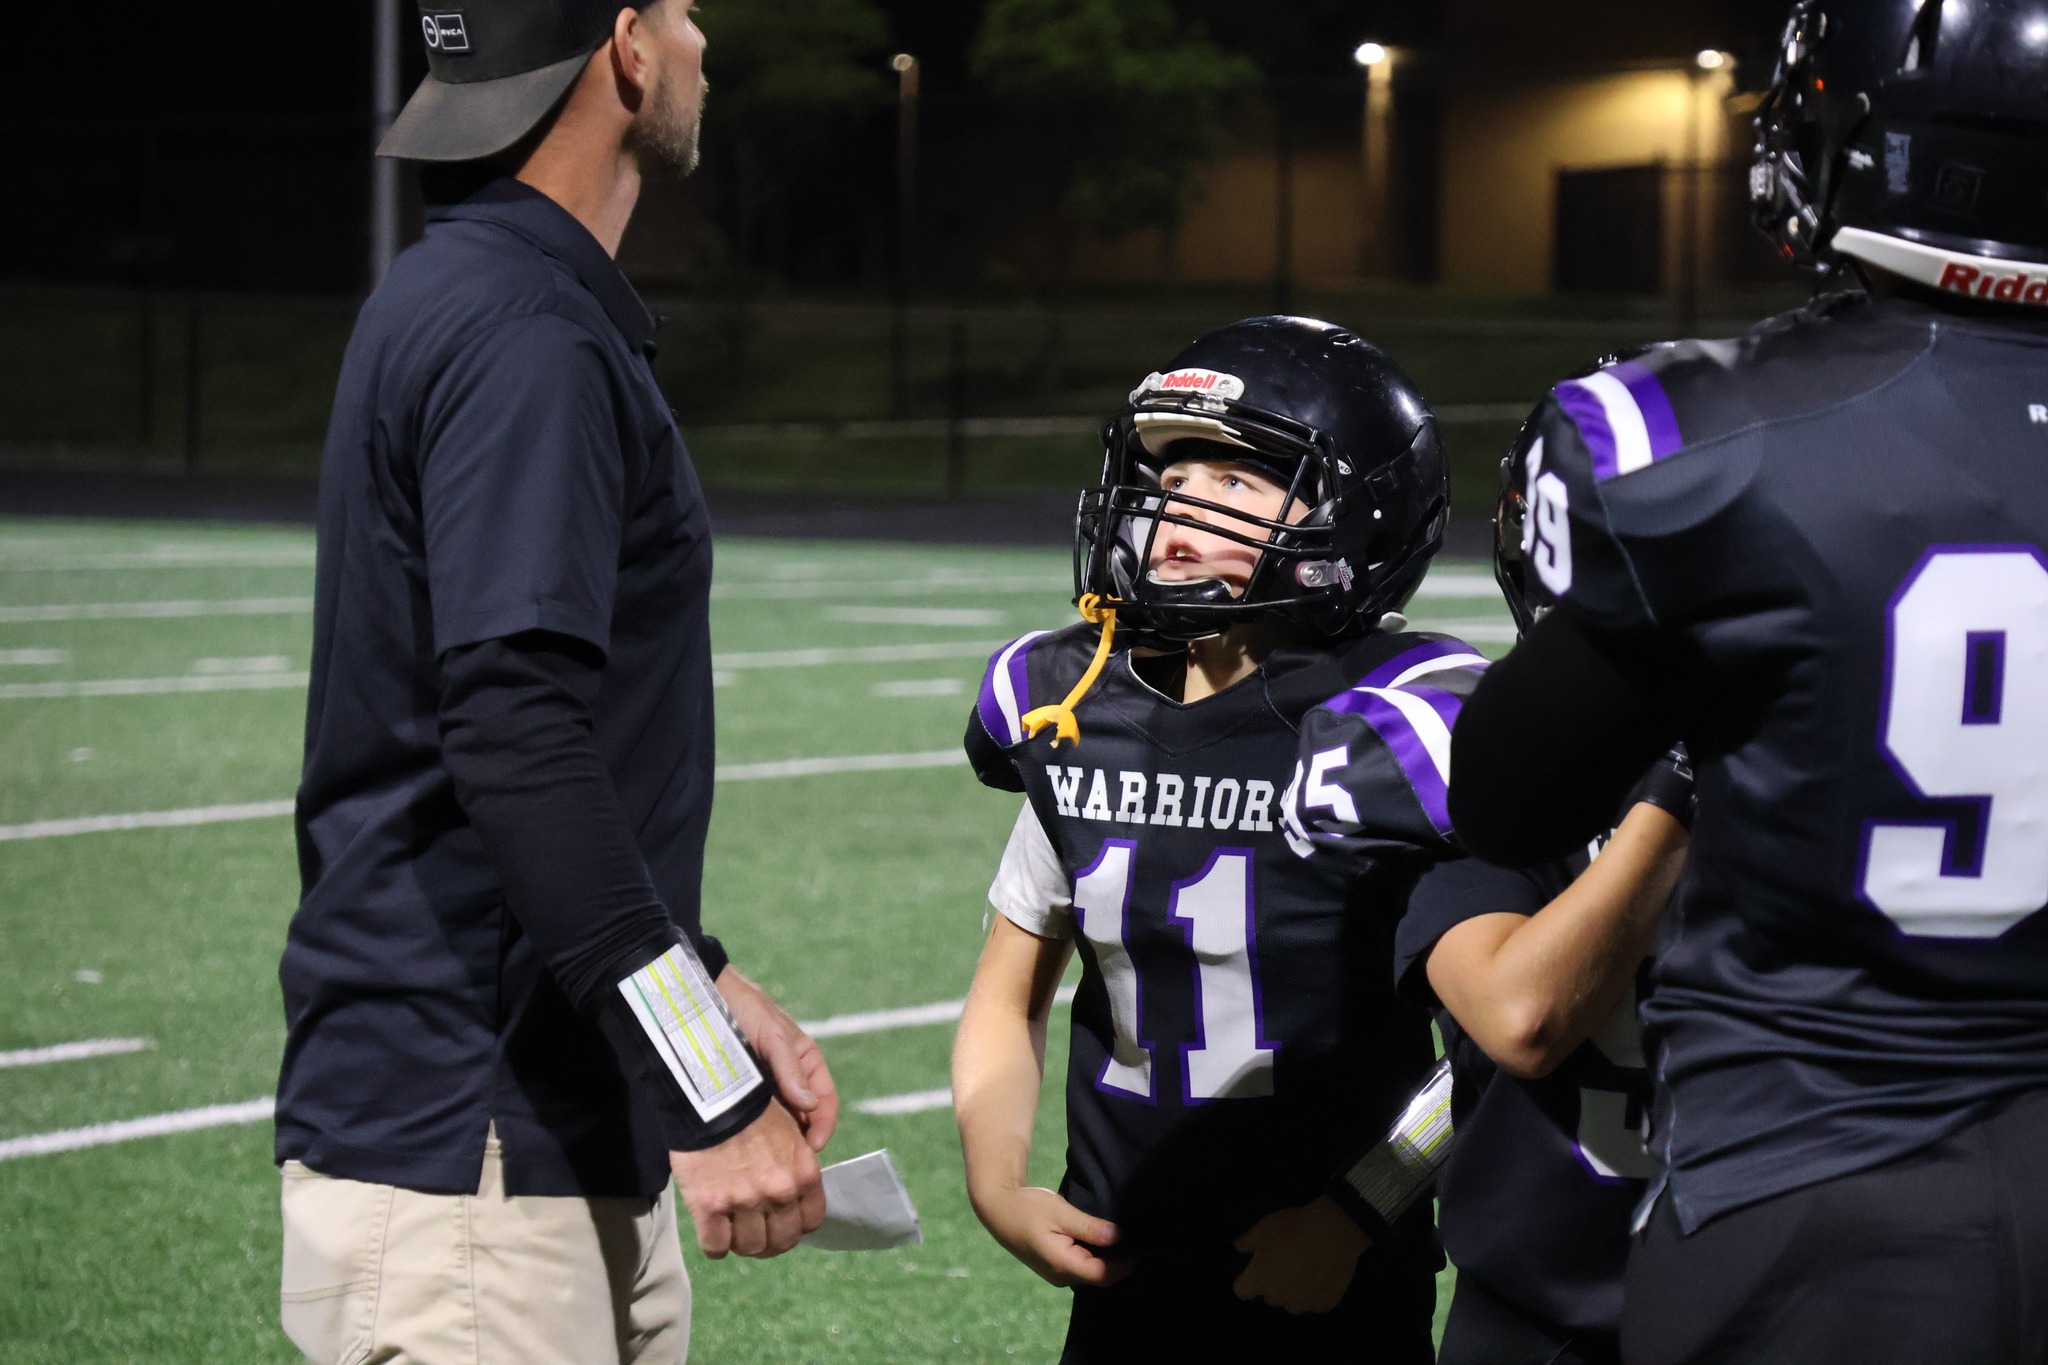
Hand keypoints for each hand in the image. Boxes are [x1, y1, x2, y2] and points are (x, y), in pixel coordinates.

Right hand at [669, 1101, 824, 1258]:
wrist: (709, 1095)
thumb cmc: (751, 1107)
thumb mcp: (790, 1128)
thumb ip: (799, 1163)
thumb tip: (799, 1189)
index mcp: (804, 1172)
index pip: (811, 1221)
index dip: (795, 1225)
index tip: (782, 1222)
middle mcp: (780, 1191)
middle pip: (782, 1241)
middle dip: (770, 1241)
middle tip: (756, 1232)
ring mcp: (745, 1200)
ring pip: (749, 1247)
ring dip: (741, 1243)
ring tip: (732, 1230)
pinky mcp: (710, 1205)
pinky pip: (716, 1247)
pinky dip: (714, 1246)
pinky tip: (712, 1232)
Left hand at [716, 965, 838, 1152]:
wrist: (700, 998)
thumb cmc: (743, 1007)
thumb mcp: (772, 1035)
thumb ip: (791, 1068)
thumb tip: (810, 1105)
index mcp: (806, 1060)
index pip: (825, 1100)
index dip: (823, 1125)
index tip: (813, 1147)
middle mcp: (788, 1076)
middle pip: (803, 1117)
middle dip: (798, 1141)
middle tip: (786, 1161)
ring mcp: (765, 1086)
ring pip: (779, 1121)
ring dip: (776, 1140)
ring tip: (765, 1158)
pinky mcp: (742, 1093)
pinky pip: (754, 1118)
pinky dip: (754, 1133)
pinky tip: (745, 1144)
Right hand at [970, 1183, 1129, 1288]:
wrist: (998, 1209)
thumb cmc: (1028, 1208)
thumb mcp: (1061, 1212)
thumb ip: (1090, 1228)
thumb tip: (1119, 1237)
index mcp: (1062, 1265)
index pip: (1104, 1274)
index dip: (1124, 1263)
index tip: (1139, 1243)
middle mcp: (1061, 1277)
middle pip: (1099, 1277)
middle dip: (1118, 1262)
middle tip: (1132, 1237)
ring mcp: (1057, 1275)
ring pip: (1091, 1274)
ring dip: (1106, 1259)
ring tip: (1118, 1236)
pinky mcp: (1054, 1268)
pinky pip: (1082, 1268)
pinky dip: (1094, 1257)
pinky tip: (1100, 1240)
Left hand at [1232, 1196, 1370, 1314]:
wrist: (1333, 1232)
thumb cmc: (1294, 1227)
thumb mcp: (1264, 1227)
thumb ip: (1248, 1241)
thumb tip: (1238, 1247)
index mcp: (1258, 1280)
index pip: (1242, 1290)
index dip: (1248, 1279)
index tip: (1259, 1267)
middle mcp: (1277, 1297)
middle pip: (1270, 1295)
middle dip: (1275, 1282)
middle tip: (1288, 1259)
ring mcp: (1302, 1304)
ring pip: (1293, 1302)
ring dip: (1296, 1290)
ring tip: (1308, 1265)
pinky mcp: (1323, 1305)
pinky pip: (1316, 1301)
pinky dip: (1318, 1291)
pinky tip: (1324, 1271)